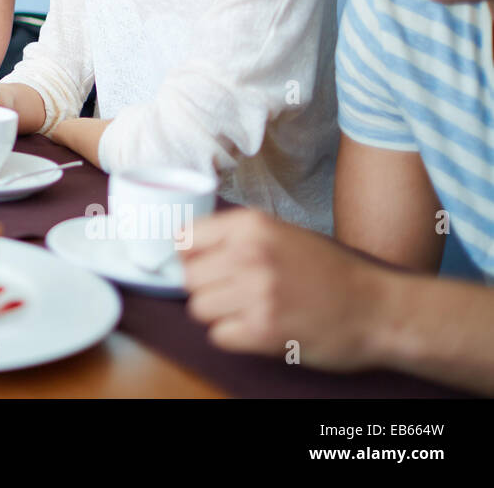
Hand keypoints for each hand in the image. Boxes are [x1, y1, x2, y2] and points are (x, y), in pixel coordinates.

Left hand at [182, 209, 389, 371]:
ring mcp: (257, 293)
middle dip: (207, 288)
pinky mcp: (265, 330)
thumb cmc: (330, 271)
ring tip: (251, 311)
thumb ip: (236, 237)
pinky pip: (219, 336)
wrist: (378, 308)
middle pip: (188, 277)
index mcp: (251, 225)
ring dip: (220, 314)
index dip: (192, 257)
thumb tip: (184, 248)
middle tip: (235, 294)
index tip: (206, 266)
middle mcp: (250, 254)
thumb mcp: (282, 234)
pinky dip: (235, 337)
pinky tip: (261, 329)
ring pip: (198, 308)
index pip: (184, 238)